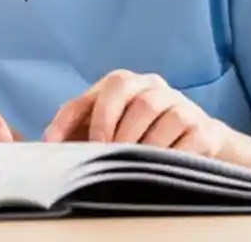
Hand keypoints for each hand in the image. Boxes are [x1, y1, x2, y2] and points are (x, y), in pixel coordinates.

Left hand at [41, 70, 230, 156]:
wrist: (199, 141)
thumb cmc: (142, 135)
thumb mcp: (110, 130)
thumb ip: (80, 132)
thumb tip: (47, 145)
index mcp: (125, 83)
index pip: (96, 94)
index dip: (69, 119)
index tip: (54, 144)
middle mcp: (153, 86)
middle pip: (129, 95)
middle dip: (109, 126)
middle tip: (101, 152)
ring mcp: (181, 104)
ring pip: (156, 115)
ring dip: (138, 143)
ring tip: (128, 162)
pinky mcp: (203, 128)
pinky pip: (183, 139)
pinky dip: (166, 154)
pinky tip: (157, 166)